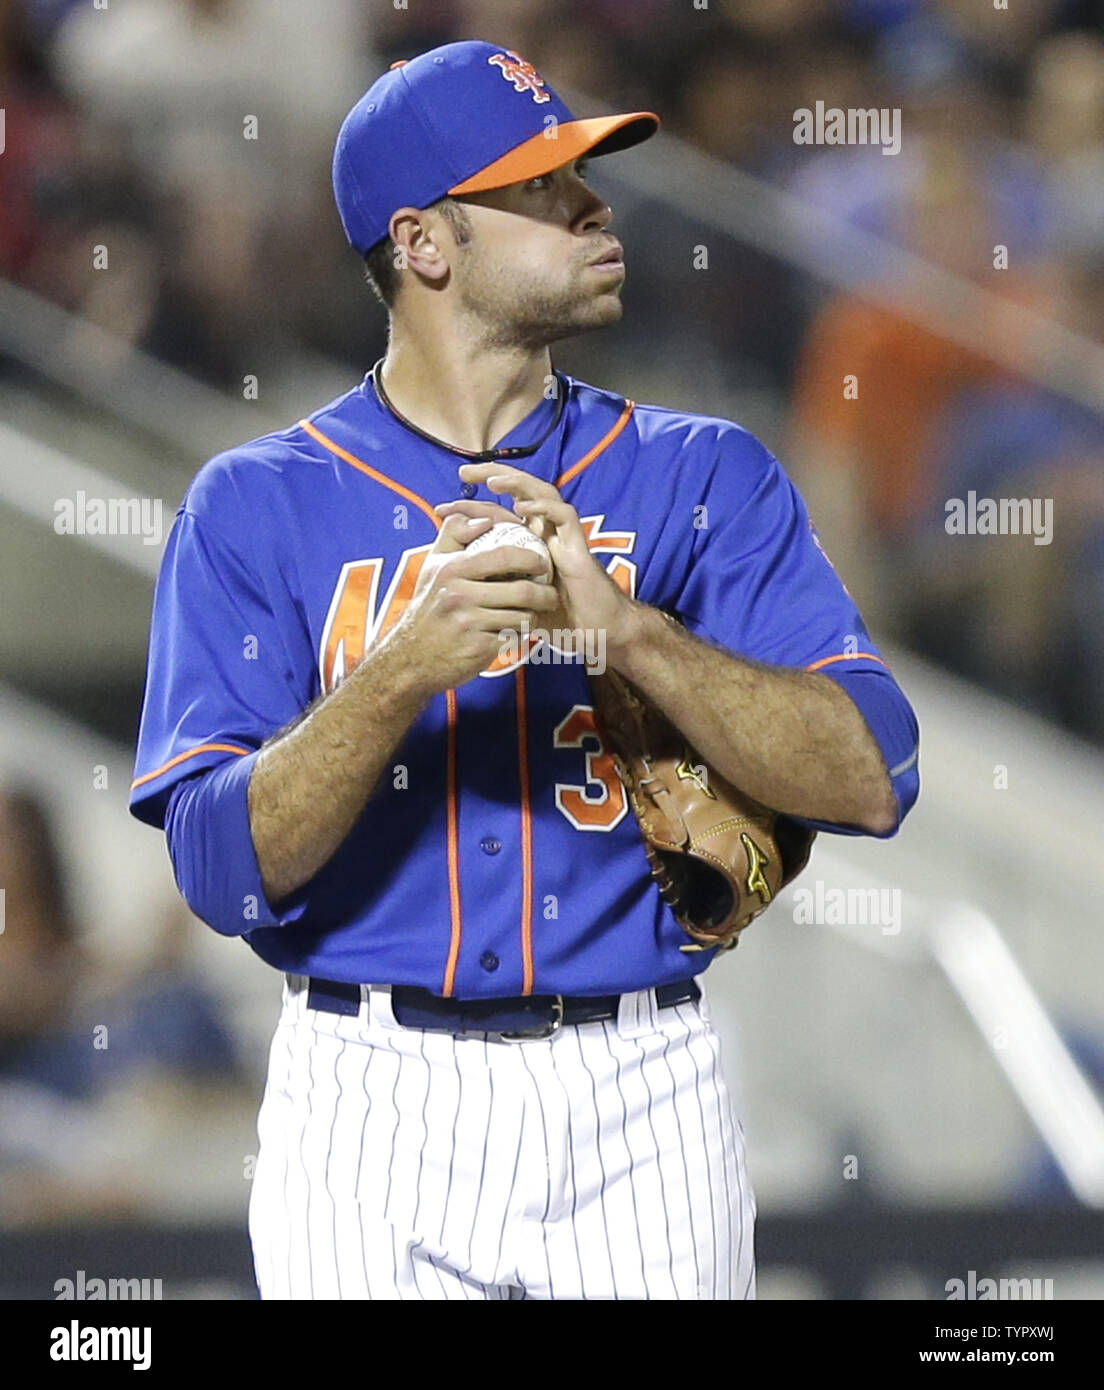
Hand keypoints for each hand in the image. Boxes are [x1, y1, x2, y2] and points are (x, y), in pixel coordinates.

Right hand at [388, 511, 558, 694]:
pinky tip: (513, 632)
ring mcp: (469, 624)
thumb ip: (455, 532)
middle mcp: (460, 595)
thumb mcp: (433, 564)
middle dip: (545, 594)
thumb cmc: (428, 606)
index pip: (504, 556)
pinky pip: (514, 638)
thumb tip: (486, 519)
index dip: (531, 558)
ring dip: (533, 617)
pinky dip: (519, 636)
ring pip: (523, 617)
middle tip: (550, 595)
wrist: (410, 656)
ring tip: (531, 614)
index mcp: (452, 569)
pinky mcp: (478, 649)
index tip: (542, 562)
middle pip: (522, 591)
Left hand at [435, 463, 640, 657]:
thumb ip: (492, 588)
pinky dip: (544, 508)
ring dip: (518, 484)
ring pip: (543, 493)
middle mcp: (545, 532)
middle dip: (492, 476)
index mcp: (528, 542)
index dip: (470, 507)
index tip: (440, 510)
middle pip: (520, 490)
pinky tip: (523, 509)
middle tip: (464, 472)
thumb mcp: (515, 600)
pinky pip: (564, 516)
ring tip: (493, 482)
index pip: (497, 513)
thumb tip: (457, 590)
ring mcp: (562, 536)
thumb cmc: (559, 617)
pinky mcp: (579, 546)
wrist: (595, 633)